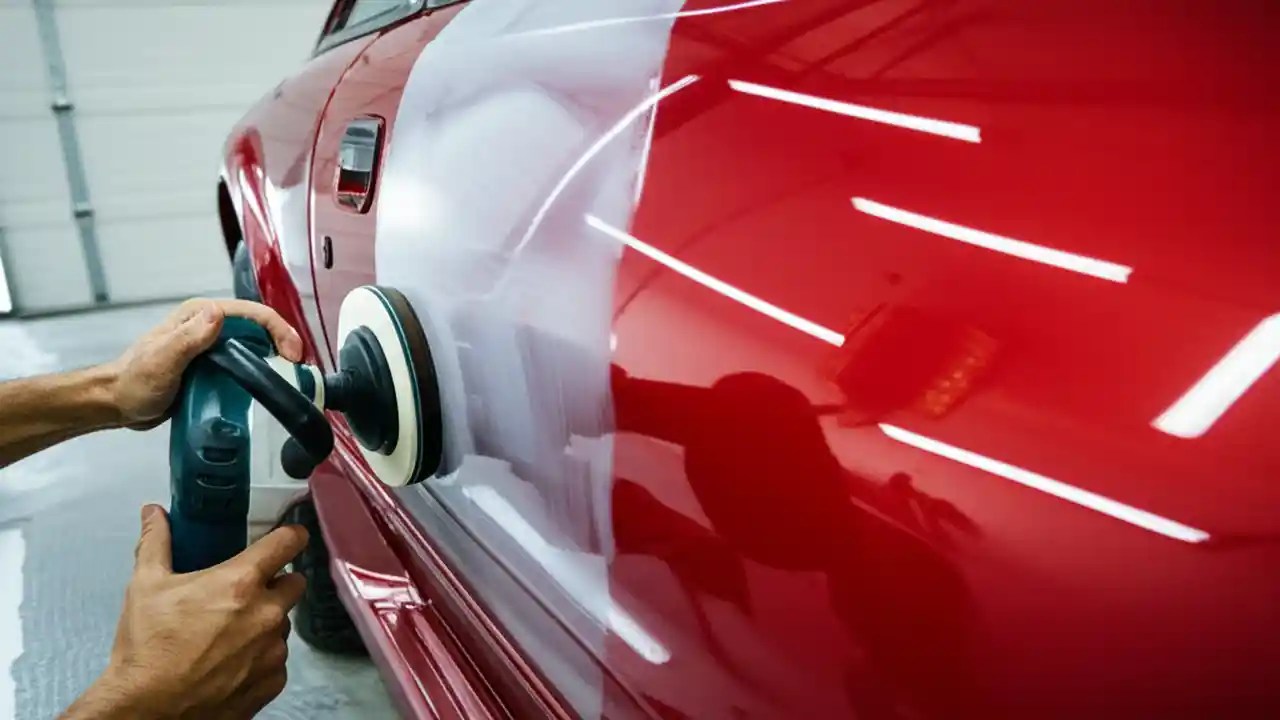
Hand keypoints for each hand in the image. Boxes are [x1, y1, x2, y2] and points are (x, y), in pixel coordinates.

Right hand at [64, 506, 308, 718]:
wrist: (146, 710)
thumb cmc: (147, 647)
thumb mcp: (146, 587)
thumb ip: (157, 543)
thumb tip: (153, 513)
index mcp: (242, 583)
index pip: (289, 542)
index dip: (291, 536)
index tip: (288, 538)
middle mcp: (267, 613)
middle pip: (294, 584)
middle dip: (275, 584)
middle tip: (244, 594)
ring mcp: (273, 650)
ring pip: (283, 624)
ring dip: (265, 623)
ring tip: (228, 635)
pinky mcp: (273, 681)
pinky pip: (277, 660)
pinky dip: (260, 658)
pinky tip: (231, 663)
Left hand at [107, 299, 303, 428]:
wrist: (116, 404)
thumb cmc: (135, 382)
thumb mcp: (162, 360)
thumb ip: (189, 337)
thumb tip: (219, 314)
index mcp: (199, 315)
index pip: (250, 313)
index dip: (278, 329)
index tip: (293, 355)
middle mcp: (208, 324)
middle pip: (258, 327)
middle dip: (283, 342)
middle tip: (298, 369)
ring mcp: (211, 345)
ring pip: (255, 345)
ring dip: (276, 357)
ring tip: (291, 378)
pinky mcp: (213, 365)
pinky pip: (244, 362)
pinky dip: (262, 371)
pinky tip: (270, 386)